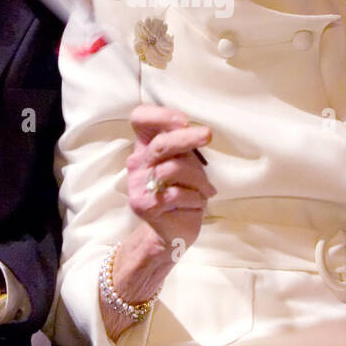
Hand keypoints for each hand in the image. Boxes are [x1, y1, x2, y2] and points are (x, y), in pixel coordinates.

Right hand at [125, 105, 214, 252]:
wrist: (172, 231)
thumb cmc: (183, 191)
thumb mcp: (186, 163)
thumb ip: (185, 146)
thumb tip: (201, 131)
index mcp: (145, 146)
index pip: (140, 119)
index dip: (161, 115)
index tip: (184, 120)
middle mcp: (137, 162)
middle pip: (160, 143)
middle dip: (186, 137)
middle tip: (207, 134)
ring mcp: (138, 185)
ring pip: (174, 169)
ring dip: (198, 179)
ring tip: (206, 190)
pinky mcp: (144, 205)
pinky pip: (177, 194)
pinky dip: (195, 198)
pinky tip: (196, 203)